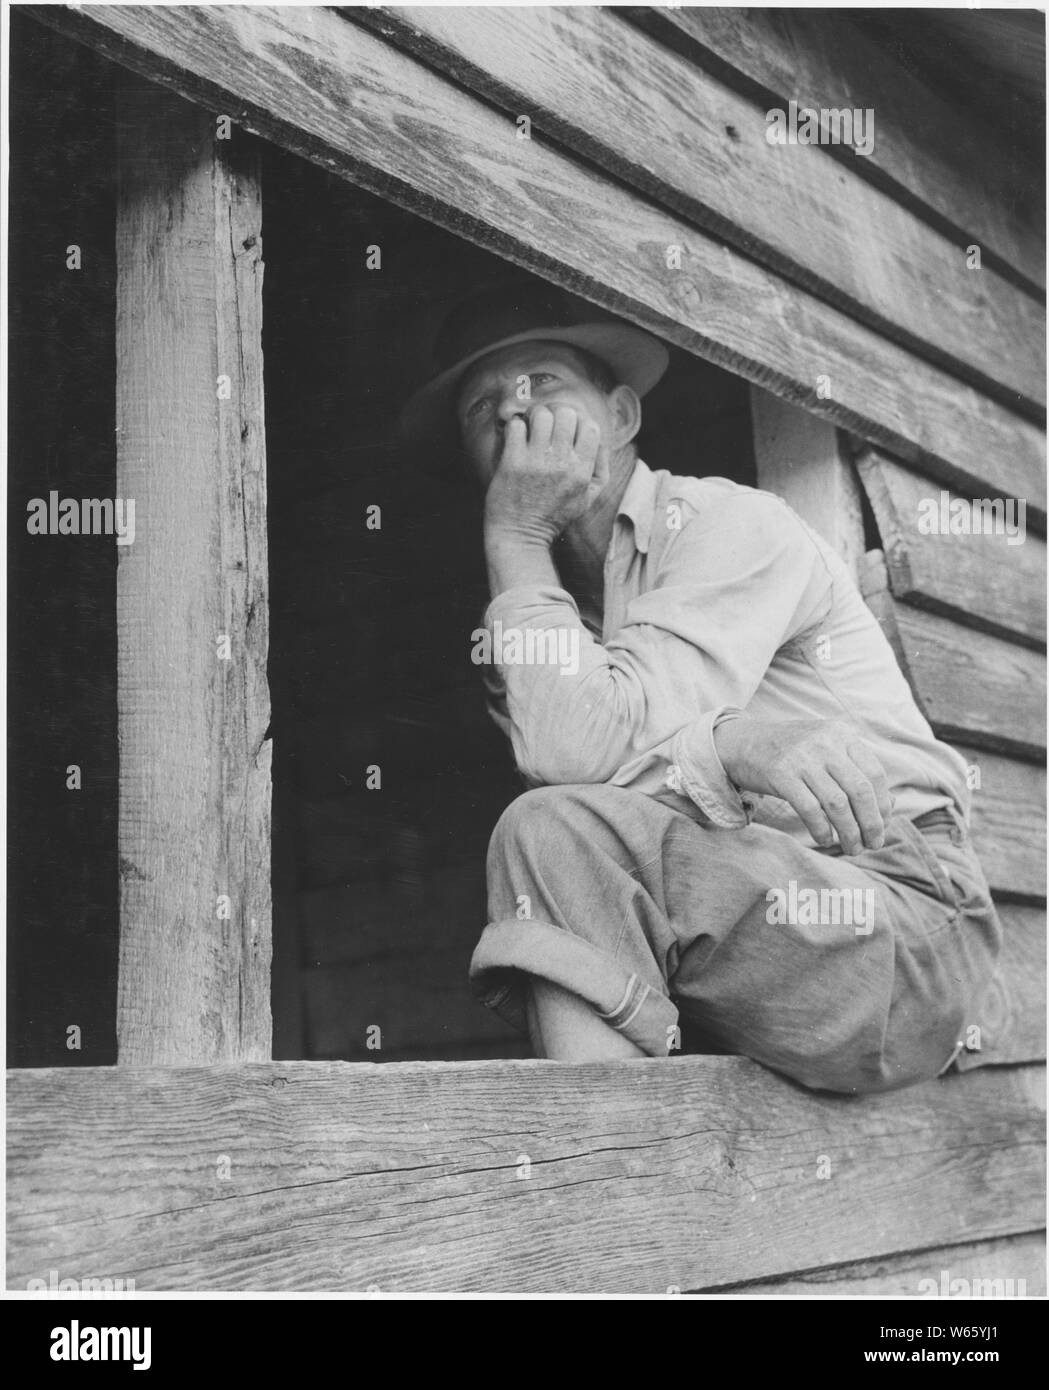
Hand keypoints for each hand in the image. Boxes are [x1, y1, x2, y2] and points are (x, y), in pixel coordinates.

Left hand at [483, 404, 607, 545]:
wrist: (521, 536)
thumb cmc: (554, 516)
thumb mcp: (588, 498)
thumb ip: (600, 468)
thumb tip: (600, 439)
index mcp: (582, 471)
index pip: (591, 426)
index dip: (580, 423)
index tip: (568, 430)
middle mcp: (562, 463)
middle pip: (566, 414)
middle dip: (557, 415)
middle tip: (547, 425)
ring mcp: (536, 461)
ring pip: (542, 414)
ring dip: (535, 418)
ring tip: (531, 429)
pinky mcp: (513, 462)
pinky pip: (516, 426)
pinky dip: (516, 427)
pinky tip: (517, 439)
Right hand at [713, 714, 893, 854]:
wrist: (744, 743)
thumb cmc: (792, 753)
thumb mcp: (827, 750)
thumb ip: (856, 772)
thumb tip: (889, 807)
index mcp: (841, 734)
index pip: (875, 774)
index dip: (883, 805)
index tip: (882, 826)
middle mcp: (824, 743)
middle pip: (860, 791)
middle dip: (871, 823)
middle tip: (873, 844)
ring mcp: (802, 758)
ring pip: (837, 804)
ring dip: (849, 832)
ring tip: (852, 848)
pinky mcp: (781, 774)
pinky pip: (810, 809)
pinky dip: (822, 829)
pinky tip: (825, 839)